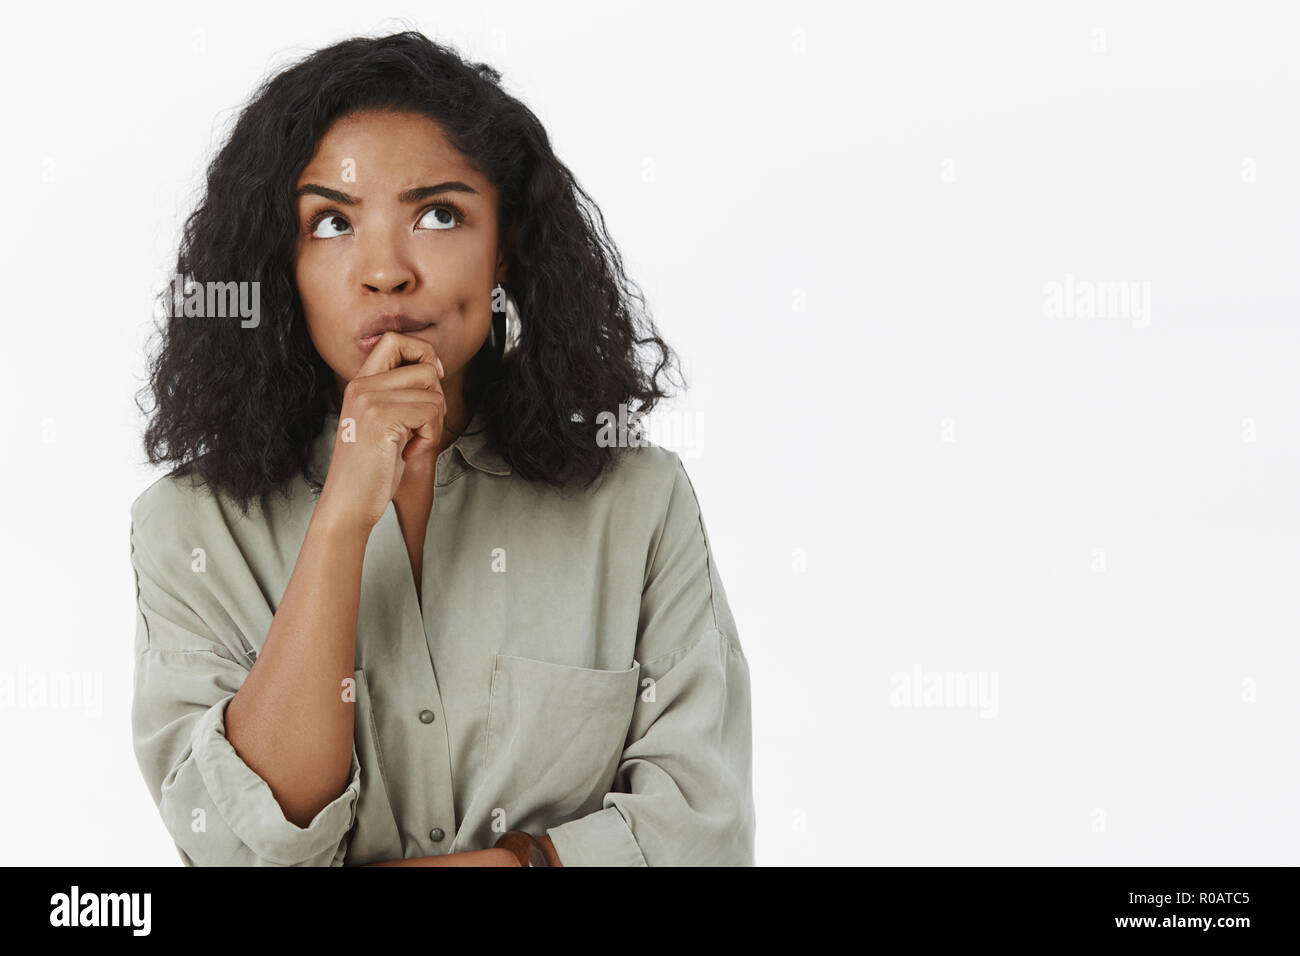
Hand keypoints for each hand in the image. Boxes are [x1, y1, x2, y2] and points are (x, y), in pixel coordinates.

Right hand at [315, 332, 446, 534]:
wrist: (348, 504)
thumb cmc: (371, 470)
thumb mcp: (383, 422)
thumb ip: (399, 394)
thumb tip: (434, 368)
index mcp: (359, 383)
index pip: (394, 339)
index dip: (422, 354)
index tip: (429, 383)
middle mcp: (361, 386)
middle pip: (424, 365)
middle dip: (436, 396)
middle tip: (420, 425)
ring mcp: (369, 400)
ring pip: (433, 392)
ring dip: (433, 423)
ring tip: (410, 443)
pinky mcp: (381, 419)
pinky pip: (431, 413)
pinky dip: (429, 438)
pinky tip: (408, 452)